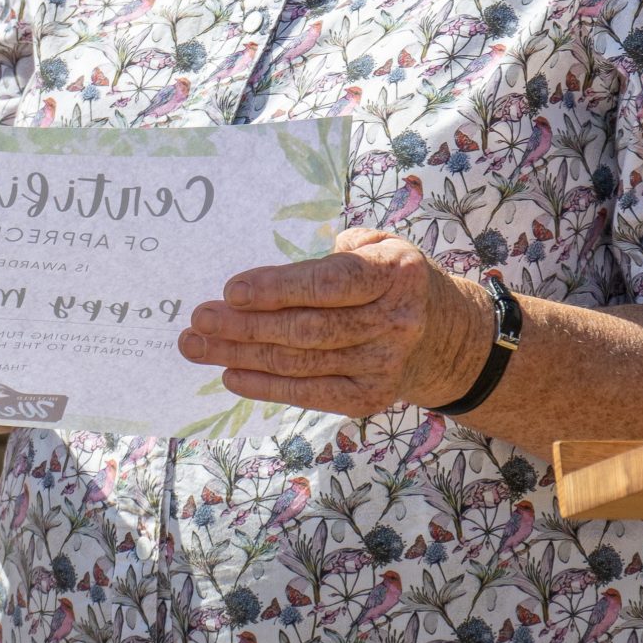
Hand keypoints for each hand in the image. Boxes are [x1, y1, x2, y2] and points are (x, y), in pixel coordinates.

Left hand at [177, 227, 493, 418]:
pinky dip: (266, 386)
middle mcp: (396, 322)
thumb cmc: (392, 279)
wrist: (444, 335)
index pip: (330, 284)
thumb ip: (340, 248)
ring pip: (301, 363)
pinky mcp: (369, 397)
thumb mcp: (381, 245)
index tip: (231, 290)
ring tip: (198, 346)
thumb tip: (284, 270)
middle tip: (199, 320)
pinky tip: (230, 374)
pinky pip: (310, 393)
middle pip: (308, 328)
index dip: (279, 288)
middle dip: (246, 326)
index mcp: (396, 274)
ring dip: (242, 355)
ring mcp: (384, 365)